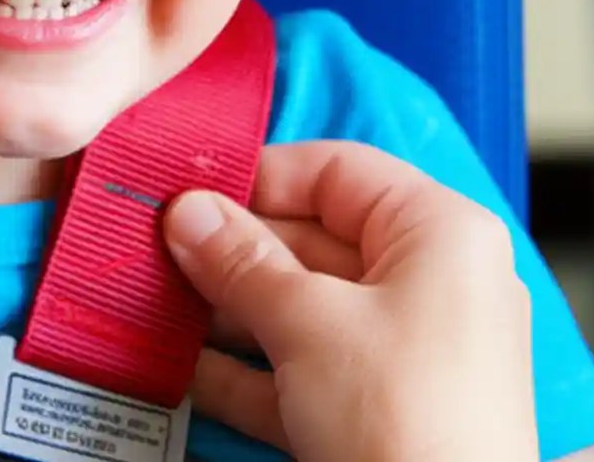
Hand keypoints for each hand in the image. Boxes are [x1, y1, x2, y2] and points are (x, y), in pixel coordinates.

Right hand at [166, 142, 536, 461]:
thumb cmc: (410, 421)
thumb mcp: (308, 323)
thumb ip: (240, 262)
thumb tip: (189, 213)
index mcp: (437, 235)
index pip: (337, 172)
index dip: (259, 176)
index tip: (189, 190)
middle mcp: (427, 284)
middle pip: (310, 241)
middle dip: (229, 250)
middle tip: (157, 249)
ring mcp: (400, 350)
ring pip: (297, 309)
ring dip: (226, 310)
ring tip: (157, 302)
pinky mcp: (374, 409)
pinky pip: (298, 369)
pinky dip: (244, 369)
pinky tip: (184, 365)